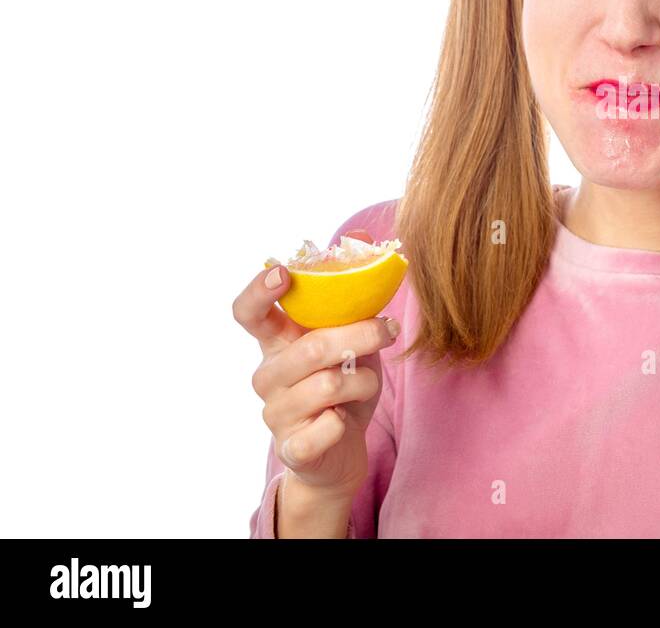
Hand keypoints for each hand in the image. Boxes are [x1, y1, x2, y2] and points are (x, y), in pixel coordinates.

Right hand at [235, 229, 398, 501]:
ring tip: (366, 381)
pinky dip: (345, 421)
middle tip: (387, 330)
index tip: (283, 273)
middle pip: (311, 346)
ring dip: (363, 380)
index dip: (258, 291)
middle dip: (360, 335)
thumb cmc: (344, 383)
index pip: (247, 312)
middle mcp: (268, 374)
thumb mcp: (352, 334)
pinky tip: (343, 420)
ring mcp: (275, 413)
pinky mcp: (292, 447)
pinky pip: (325, 428)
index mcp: (276, 342)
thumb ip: (352, 292)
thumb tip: (363, 236)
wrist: (340, 448)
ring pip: (327, 385)